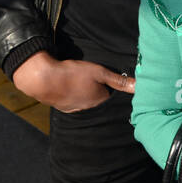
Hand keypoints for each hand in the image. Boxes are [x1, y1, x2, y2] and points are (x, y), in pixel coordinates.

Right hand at [12, 52, 132, 111]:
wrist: (43, 79)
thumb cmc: (73, 74)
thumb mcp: (99, 72)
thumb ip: (119, 80)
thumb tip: (138, 87)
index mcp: (100, 102)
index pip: (112, 96)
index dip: (111, 87)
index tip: (107, 79)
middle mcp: (89, 110)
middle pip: (99, 100)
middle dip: (98, 92)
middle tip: (92, 80)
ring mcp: (75, 110)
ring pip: (86, 102)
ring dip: (85, 94)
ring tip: (81, 83)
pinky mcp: (63, 108)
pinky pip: (74, 103)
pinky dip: (74, 96)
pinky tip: (71, 88)